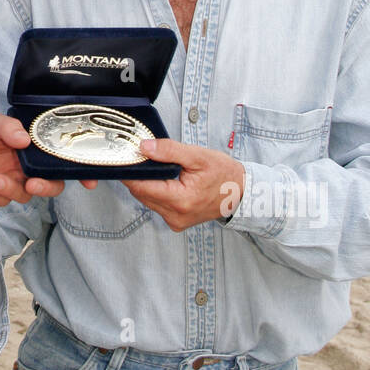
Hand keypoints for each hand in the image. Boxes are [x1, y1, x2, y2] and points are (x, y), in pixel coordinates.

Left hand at [0, 112, 97, 205]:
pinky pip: (3, 202)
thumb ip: (6, 127)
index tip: (89, 181)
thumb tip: (24, 137)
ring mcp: (13, 181)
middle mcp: (27, 166)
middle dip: (46, 187)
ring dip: (12, 190)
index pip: (60, 158)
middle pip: (51, 184)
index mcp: (31, 147)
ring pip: (26, 195)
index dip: (79, 170)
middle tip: (31, 183)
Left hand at [120, 138, 245, 231]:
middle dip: (139, 175)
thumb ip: (169, 151)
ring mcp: (175, 221)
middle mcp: (175, 215)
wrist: (240, 193)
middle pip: (141, 193)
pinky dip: (156, 192)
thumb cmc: (224, 174)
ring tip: (160, 169)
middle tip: (145, 158)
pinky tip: (167, 182)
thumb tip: (144, 147)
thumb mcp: (198, 156)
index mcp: (180, 200)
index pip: (140, 186)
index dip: (131, 171)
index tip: (129, 157)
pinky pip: (156, 205)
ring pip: (147, 199)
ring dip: (148, 184)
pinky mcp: (176, 222)